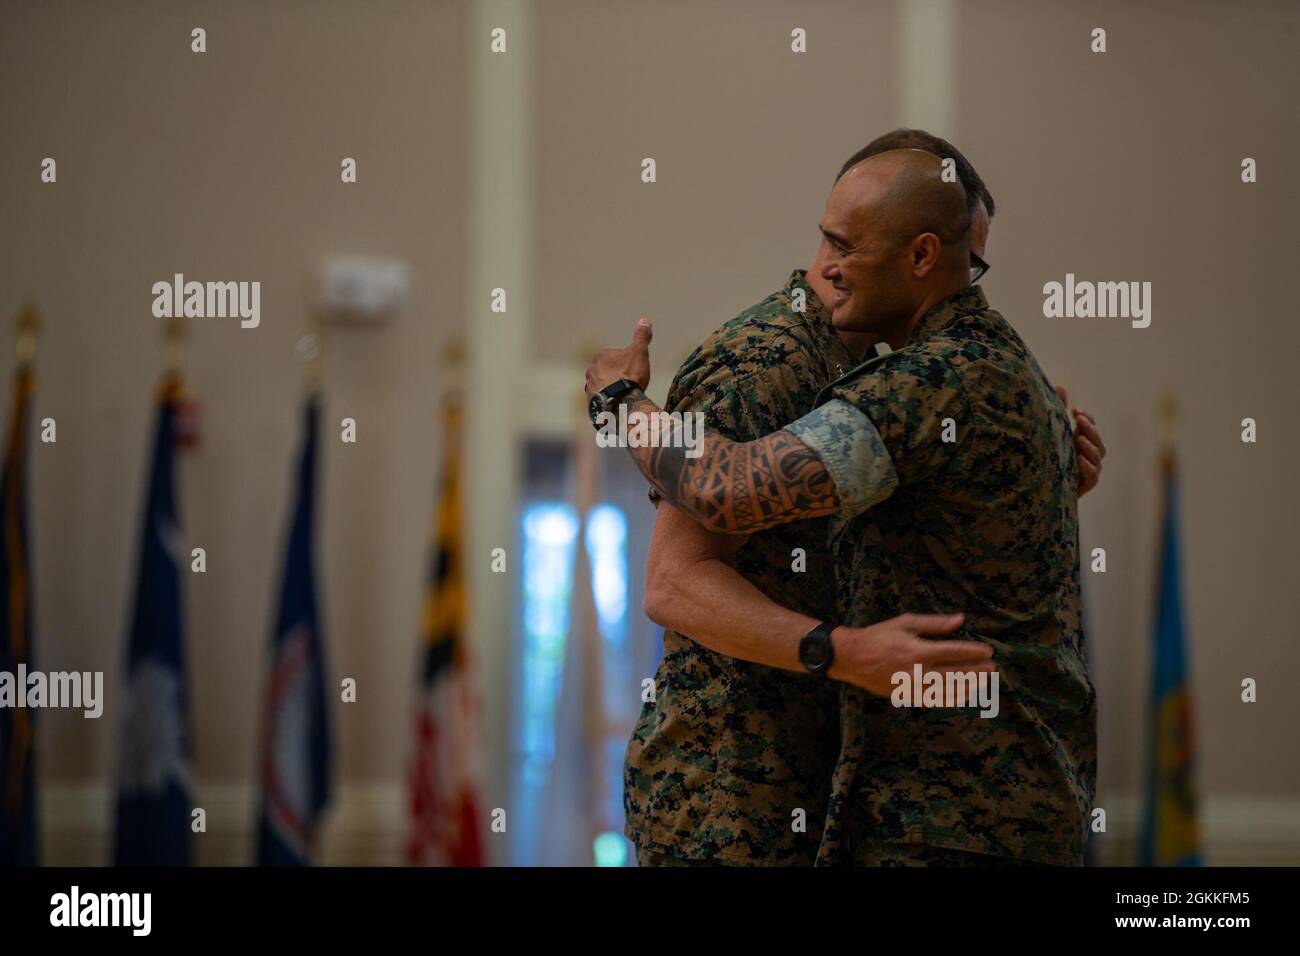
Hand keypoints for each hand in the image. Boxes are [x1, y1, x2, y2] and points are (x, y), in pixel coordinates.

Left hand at [585, 318, 652, 399]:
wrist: (620, 401)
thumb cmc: (630, 375)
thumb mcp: (640, 352)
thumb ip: (641, 337)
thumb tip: (644, 320)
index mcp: (601, 356)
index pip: (613, 356)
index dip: (625, 363)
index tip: (633, 370)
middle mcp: (591, 370)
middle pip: (605, 371)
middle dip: (615, 375)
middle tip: (628, 383)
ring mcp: (590, 387)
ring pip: (601, 385)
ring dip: (609, 388)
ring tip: (622, 395)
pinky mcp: (591, 402)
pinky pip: (599, 399)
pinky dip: (606, 400)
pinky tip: (616, 403)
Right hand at [828, 613, 994, 696]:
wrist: (852, 658)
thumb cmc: (878, 636)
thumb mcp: (905, 622)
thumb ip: (934, 623)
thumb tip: (960, 620)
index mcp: (918, 651)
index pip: (955, 652)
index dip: (974, 652)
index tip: (988, 651)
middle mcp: (918, 672)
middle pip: (957, 673)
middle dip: (978, 671)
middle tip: (993, 668)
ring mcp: (913, 688)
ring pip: (949, 690)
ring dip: (970, 686)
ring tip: (985, 683)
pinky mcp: (907, 697)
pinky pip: (936, 700)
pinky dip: (953, 698)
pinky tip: (965, 695)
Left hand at [1055, 386, 1105, 495]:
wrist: (1034, 490)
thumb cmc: (1044, 458)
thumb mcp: (1049, 434)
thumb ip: (1056, 411)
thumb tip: (1060, 386)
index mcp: (1080, 441)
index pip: (1090, 428)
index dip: (1087, 419)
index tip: (1076, 410)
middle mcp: (1087, 455)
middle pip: (1097, 441)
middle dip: (1090, 429)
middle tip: (1079, 419)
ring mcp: (1087, 471)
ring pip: (1097, 457)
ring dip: (1090, 446)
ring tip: (1078, 438)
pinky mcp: (1083, 486)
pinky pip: (1092, 477)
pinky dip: (1088, 468)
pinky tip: (1079, 460)